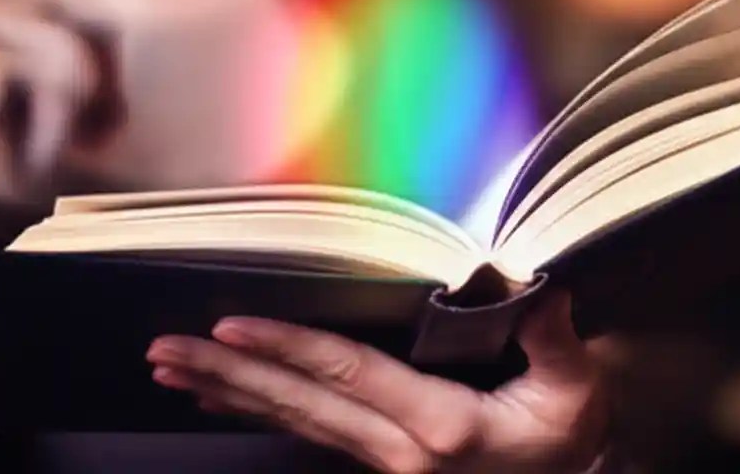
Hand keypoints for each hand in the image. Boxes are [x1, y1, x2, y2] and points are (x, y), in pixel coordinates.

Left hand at [146, 291, 608, 472]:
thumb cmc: (568, 436)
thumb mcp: (574, 390)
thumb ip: (554, 337)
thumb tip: (540, 284)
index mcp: (440, 425)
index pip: (349, 375)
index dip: (288, 348)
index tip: (230, 326)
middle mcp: (399, 449)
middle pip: (300, 404)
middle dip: (228, 375)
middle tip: (165, 352)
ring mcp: (385, 462)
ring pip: (293, 423)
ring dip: (230, 393)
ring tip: (172, 370)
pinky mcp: (381, 461)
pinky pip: (307, 433)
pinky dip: (260, 411)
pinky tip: (224, 398)